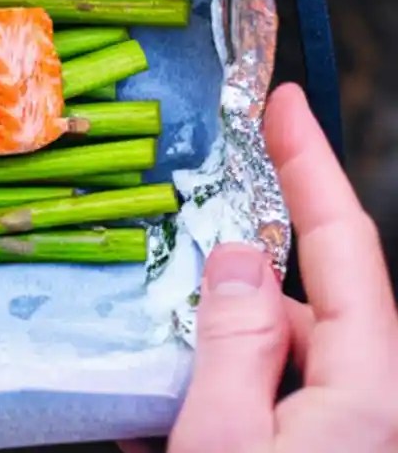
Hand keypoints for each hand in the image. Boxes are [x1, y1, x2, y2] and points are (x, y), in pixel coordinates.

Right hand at [166, 83, 397, 450]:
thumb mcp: (224, 442)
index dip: (310, 163)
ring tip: (148, 403)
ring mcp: (349, 429)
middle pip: (297, 309)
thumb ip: (233, 344)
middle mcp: (373, 400)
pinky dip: (214, 406)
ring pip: (274, 359)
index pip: (343, 244)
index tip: (281, 103)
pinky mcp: (321, 449)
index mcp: (370, 388)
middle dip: (223, 300)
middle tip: (150, 316)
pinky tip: (161, 430)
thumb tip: (235, 259)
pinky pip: (269, 405)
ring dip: (209, 366)